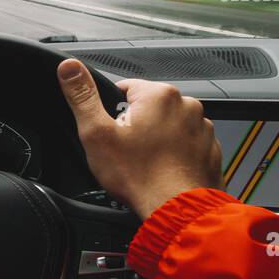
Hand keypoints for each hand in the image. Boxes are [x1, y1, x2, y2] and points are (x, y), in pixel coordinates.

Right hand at [56, 58, 222, 218]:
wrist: (176, 210)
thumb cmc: (140, 176)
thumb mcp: (97, 134)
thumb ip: (82, 96)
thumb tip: (69, 67)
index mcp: (159, 94)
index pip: (124, 90)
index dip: (112, 114)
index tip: (113, 135)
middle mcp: (186, 105)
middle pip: (147, 108)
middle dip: (135, 127)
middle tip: (127, 153)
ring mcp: (201, 128)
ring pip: (167, 127)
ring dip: (156, 140)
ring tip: (146, 164)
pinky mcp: (209, 148)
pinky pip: (185, 145)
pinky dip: (174, 155)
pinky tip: (162, 171)